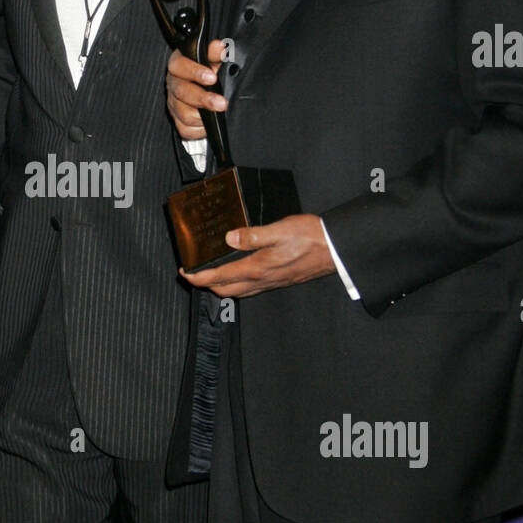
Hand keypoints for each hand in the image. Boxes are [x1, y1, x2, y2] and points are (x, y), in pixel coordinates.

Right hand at [166, 39, 227, 140]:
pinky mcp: (176, 120)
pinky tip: (208, 124)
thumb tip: (220, 47)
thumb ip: (214, 53)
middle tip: (222, 103)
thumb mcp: (211, 60)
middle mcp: (172, 84)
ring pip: (183, 113)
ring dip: (202, 117)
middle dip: (203, 99)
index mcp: (178, 65)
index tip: (212, 77)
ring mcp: (173, 103)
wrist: (202, 89)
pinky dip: (198, 129)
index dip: (195, 72)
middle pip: (182, 92)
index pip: (180, 66)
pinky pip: (185, 129)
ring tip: (218, 114)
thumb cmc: (206, 72)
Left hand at [182, 214, 333, 297]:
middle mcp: (262, 280)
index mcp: (257, 268)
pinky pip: (251, 289)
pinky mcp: (279, 281)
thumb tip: (229, 239)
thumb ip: (252, 236)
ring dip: (220, 287)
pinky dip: (237, 285)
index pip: (219, 277)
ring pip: (238, 292)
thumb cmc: (311, 237)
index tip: (185, 272)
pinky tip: (238, 276)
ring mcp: (271, 283)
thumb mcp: (279, 230)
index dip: (198, 276)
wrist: (336, 250)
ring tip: (210, 275)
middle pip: (225, 290)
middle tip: (193, 274)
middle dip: (205, 284)